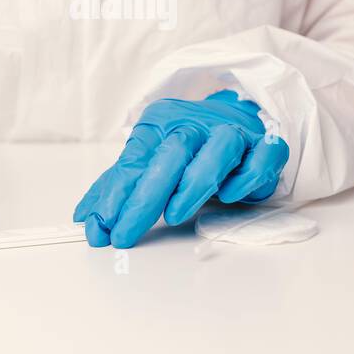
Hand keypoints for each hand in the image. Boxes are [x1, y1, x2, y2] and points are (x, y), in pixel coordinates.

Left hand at [74, 90, 288, 247]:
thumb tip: (87, 220)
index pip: (136, 159)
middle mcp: (197, 123)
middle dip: (146, 196)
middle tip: (126, 233)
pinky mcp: (266, 146)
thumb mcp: (149, 163)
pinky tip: (229, 196)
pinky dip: (246, 178)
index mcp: (162, 123)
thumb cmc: (189, 149)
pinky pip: (262, 157)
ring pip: (218, 149)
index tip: (102, 225)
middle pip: (173, 153)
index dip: (117, 194)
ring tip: (175, 215)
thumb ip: (119, 190)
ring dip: (195, 184)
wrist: (237, 121)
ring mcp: (234, 133)